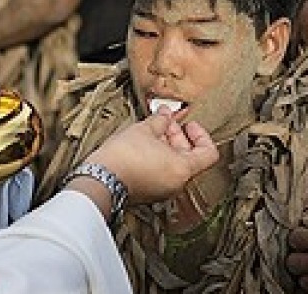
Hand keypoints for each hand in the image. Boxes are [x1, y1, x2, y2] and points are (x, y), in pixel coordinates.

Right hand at [82, 108, 218, 204]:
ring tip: (151, 129)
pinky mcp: (148, 192)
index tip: (190, 124)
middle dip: (179, 136)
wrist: (99, 180)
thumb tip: (166, 115)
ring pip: (174, 165)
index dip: (202, 135)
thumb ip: (161, 120)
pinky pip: (160, 172)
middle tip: (166, 121)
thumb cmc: (123, 158)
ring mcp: (162, 190)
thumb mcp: (145, 129)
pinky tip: (143, 143)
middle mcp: (176, 183)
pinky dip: (157, 157)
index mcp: (183, 170)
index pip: (208, 153)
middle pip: (190, 157)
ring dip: (167, 145)